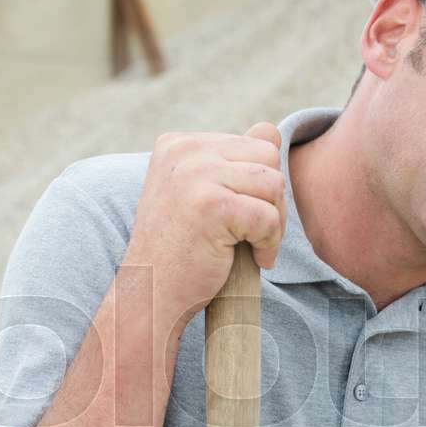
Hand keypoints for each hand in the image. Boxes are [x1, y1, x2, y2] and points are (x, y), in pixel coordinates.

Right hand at [121, 121, 287, 330]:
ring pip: (273, 184)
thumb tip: (270, 130)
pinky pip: (269, 217)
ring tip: (252, 248)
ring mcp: (195, 175)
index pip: (254, 144)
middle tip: (255, 236)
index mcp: (179, 144)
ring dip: (274, 224)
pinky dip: (270, 244)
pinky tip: (253, 261)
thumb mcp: (203, 196)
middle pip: (268, 158)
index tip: (240, 219)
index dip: (260, 187)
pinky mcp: (210, 205)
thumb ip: (234, 162)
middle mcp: (183, 151)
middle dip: (273, 201)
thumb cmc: (180, 252)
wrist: (151, 295)